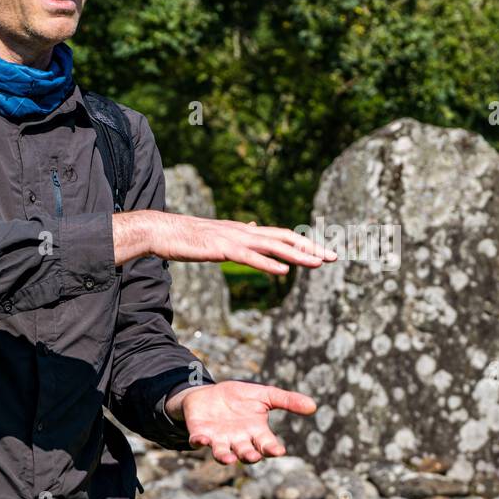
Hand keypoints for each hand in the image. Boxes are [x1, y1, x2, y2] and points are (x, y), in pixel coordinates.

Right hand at [113, 210, 335, 273]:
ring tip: (318, 263)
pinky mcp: (222, 250)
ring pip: (274, 247)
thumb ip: (243, 233)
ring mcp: (235, 240)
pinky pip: (250, 258)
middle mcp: (246, 231)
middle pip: (286, 238)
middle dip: (311, 247)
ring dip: (298, 255)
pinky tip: (284, 272)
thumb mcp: (221, 234)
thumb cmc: (190, 237)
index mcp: (247, 230)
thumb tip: (258, 226)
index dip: (305, 243)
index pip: (283, 235)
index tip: (324, 252)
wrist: (164, 231)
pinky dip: (269, 265)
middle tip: (334, 257)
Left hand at [167, 380, 316, 464]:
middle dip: (249, 455)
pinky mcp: (200, 433)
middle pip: (245, 452)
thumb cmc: (239, 398)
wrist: (209, 395)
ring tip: (228, 458)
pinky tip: (202, 440)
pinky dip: (200, 442)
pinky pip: (199, 441)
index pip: (266, 444)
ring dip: (224, 457)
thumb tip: (314, 406)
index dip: (272, 449)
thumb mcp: (265, 395)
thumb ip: (287, 401)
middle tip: (253, 456)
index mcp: (256, 432)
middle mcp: (238, 440)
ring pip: (222, 453)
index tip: (278, 451)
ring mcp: (219, 439)